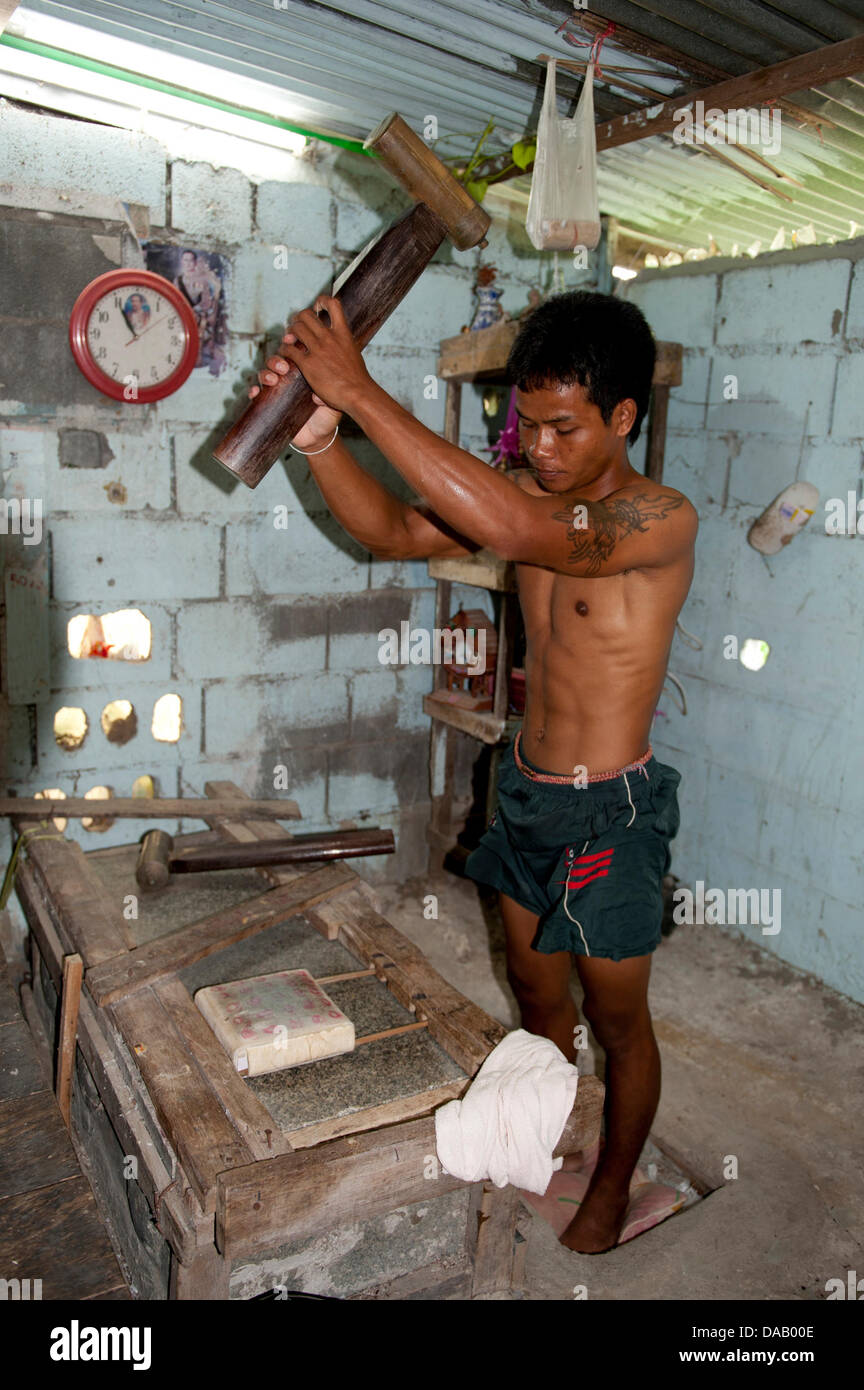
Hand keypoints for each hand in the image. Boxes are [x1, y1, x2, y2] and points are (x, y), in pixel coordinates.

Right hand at [248, 338, 341, 451]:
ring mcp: (277, 391)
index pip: (293, 352)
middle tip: (284, 367)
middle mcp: (288, 379)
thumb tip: (317, 398)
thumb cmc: (327, 416)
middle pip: (277, 361)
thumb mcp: (332, 405)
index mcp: (304, 371)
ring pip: (265, 374)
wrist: (320, 437)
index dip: (290, 343)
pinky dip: (254, 391)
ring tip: (273, 380)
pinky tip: (256, 392)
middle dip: (277, 360)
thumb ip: (328, 398)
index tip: (291, 340)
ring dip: (266, 373)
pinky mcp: (268, 405)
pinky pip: (257, 396)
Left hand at [279, 297, 371, 412]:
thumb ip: (343, 350)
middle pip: (306, 315)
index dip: (322, 301)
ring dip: (290, 332)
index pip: (333, 304)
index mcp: (343, 333)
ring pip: (296, 329)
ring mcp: (318, 350)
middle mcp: (329, 337)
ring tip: (290, 340)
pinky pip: (289, 350)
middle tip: (298, 327)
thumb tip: (341, 350)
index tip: (317, 307)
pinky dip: (285, 350)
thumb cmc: (359, 380)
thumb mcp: (354, 355)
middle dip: (299, 319)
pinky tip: (286, 355)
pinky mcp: (308, 364)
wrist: (359, 394)